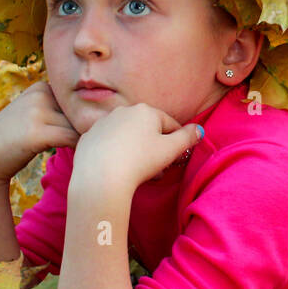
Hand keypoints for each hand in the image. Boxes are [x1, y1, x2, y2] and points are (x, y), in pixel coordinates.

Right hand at [0, 80, 81, 182]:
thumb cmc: (15, 138)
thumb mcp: (34, 112)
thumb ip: (58, 108)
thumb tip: (98, 113)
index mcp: (41, 86)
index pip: (76, 100)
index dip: (81, 117)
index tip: (85, 129)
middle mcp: (39, 95)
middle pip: (78, 112)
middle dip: (82, 127)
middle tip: (84, 141)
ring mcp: (37, 112)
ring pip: (77, 125)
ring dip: (81, 138)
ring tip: (76, 149)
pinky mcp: (37, 132)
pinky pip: (72, 138)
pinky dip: (78, 147)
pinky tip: (72, 154)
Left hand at [70, 103, 203, 200]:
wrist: (100, 178)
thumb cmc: (140, 161)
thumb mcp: (171, 150)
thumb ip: (188, 138)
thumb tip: (199, 130)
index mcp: (145, 111)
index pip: (169, 124)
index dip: (176, 142)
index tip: (176, 158)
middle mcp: (123, 111)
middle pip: (146, 129)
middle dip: (154, 147)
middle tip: (158, 168)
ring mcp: (102, 123)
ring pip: (126, 136)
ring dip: (135, 149)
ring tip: (138, 171)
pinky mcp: (88, 138)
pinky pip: (108, 144)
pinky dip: (115, 153)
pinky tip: (117, 168)